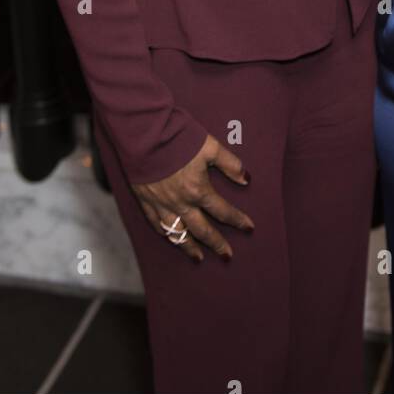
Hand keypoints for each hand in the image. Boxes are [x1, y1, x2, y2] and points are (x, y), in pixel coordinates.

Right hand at [132, 134, 253, 263]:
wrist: (144, 136)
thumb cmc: (178, 138)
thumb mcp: (210, 146)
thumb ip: (230, 164)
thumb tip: (246, 179)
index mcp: (198, 190)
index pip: (222, 210)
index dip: (238, 220)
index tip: (249, 228)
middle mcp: (181, 203)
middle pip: (202, 229)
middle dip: (216, 243)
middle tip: (227, 256)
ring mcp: (161, 205)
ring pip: (178, 233)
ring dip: (190, 247)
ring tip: (198, 257)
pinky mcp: (145, 201)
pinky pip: (156, 224)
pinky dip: (165, 234)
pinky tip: (170, 238)